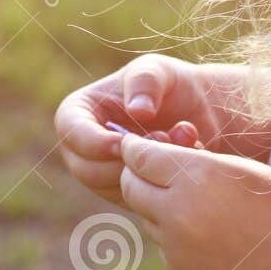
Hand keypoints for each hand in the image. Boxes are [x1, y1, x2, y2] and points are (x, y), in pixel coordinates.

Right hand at [54, 55, 211, 203]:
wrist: (201, 111)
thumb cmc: (171, 84)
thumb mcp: (158, 70)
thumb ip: (145, 81)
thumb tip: (136, 111)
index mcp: (79, 112)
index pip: (69, 130)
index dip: (92, 141)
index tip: (122, 142)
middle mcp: (85, 147)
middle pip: (86, 169)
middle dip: (124, 161)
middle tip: (161, 141)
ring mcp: (105, 173)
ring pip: (112, 188)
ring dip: (146, 172)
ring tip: (179, 144)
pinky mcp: (128, 192)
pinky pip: (136, 199)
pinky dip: (159, 184)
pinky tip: (183, 162)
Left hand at [118, 133, 270, 269]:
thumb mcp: (241, 168)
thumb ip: (194, 161)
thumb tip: (155, 154)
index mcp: (197, 179)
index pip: (140, 156)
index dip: (136, 148)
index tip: (136, 144)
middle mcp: (179, 215)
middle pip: (131, 187)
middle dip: (137, 175)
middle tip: (151, 170)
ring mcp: (178, 250)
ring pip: (147, 219)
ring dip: (159, 208)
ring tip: (198, 206)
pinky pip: (164, 248)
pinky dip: (176, 239)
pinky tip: (210, 237)